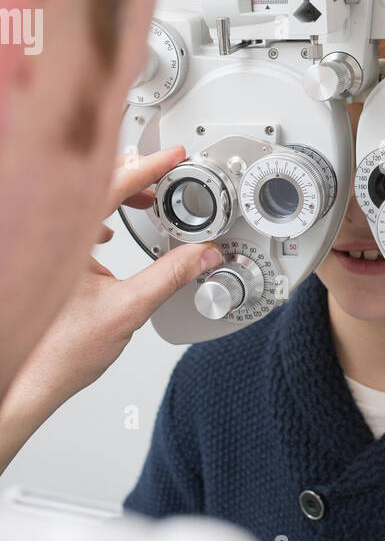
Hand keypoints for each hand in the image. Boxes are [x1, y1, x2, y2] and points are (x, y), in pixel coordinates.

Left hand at [0, 146, 220, 469]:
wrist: (26, 382)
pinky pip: (67, 225)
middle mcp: (46, 236)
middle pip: (93, 184)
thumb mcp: (129, 309)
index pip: (111, 183)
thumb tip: (202, 256)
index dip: (148, 166)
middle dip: (133, 176)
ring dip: (114, 197)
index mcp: (64, 236)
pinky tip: (105, 235)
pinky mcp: (39, 264)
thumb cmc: (57, 352)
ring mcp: (40, 249)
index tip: (172, 158)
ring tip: (143, 203)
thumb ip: (171, 276)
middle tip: (163, 178)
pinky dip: (93, 221)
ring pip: (80, 203)